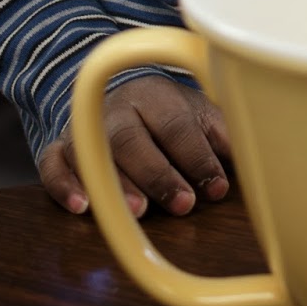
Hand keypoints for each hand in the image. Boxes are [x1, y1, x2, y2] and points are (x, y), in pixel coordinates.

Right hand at [39, 74, 231, 218]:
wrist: (117, 98)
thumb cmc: (166, 116)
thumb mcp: (198, 115)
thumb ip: (222, 133)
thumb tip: (252, 154)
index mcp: (155, 94)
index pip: (176, 123)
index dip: (197, 156)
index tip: (217, 186)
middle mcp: (116, 107)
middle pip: (131, 138)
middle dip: (158, 173)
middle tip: (183, 204)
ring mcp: (85, 127)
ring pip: (92, 152)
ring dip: (116, 183)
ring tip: (138, 211)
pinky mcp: (59, 148)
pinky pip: (53, 164)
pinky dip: (64, 186)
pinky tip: (82, 208)